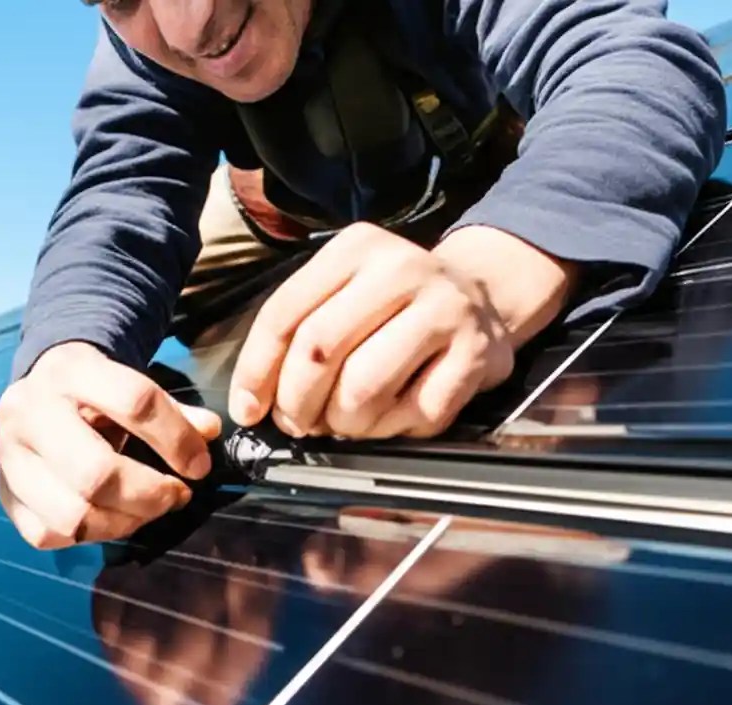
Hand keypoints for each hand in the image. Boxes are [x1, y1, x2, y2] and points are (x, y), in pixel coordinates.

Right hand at [0, 341, 221, 549]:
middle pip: (96, 473)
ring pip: (72, 514)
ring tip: (147, 510)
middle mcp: (30, 413)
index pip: (135, 402)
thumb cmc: (94, 391)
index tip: (198, 464)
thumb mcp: (130, 385)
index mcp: (71, 371)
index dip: (176, 439)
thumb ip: (174, 411)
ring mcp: (10, 458)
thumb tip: (208, 433)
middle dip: (149, 494)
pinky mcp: (4, 494)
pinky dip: (89, 534)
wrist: (37, 390)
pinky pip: (49, 534)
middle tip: (175, 495)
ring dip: (124, 522)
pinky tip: (112, 518)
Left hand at [228, 223, 574, 438]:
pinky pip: (414, 413)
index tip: (248, 409)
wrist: (484, 295)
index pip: (285, 314)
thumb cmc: (395, 304)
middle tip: (297, 423)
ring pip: (363, 389)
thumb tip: (253, 402)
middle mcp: (402, 269)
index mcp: (356, 248)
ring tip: (344, 421)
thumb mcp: (343, 292)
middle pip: (319, 351)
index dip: (257, 371)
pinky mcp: (478, 354)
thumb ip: (298, 332)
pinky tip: (390, 417)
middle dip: (296, 403)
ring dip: (343, 423)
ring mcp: (445, 310)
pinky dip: (391, 429)